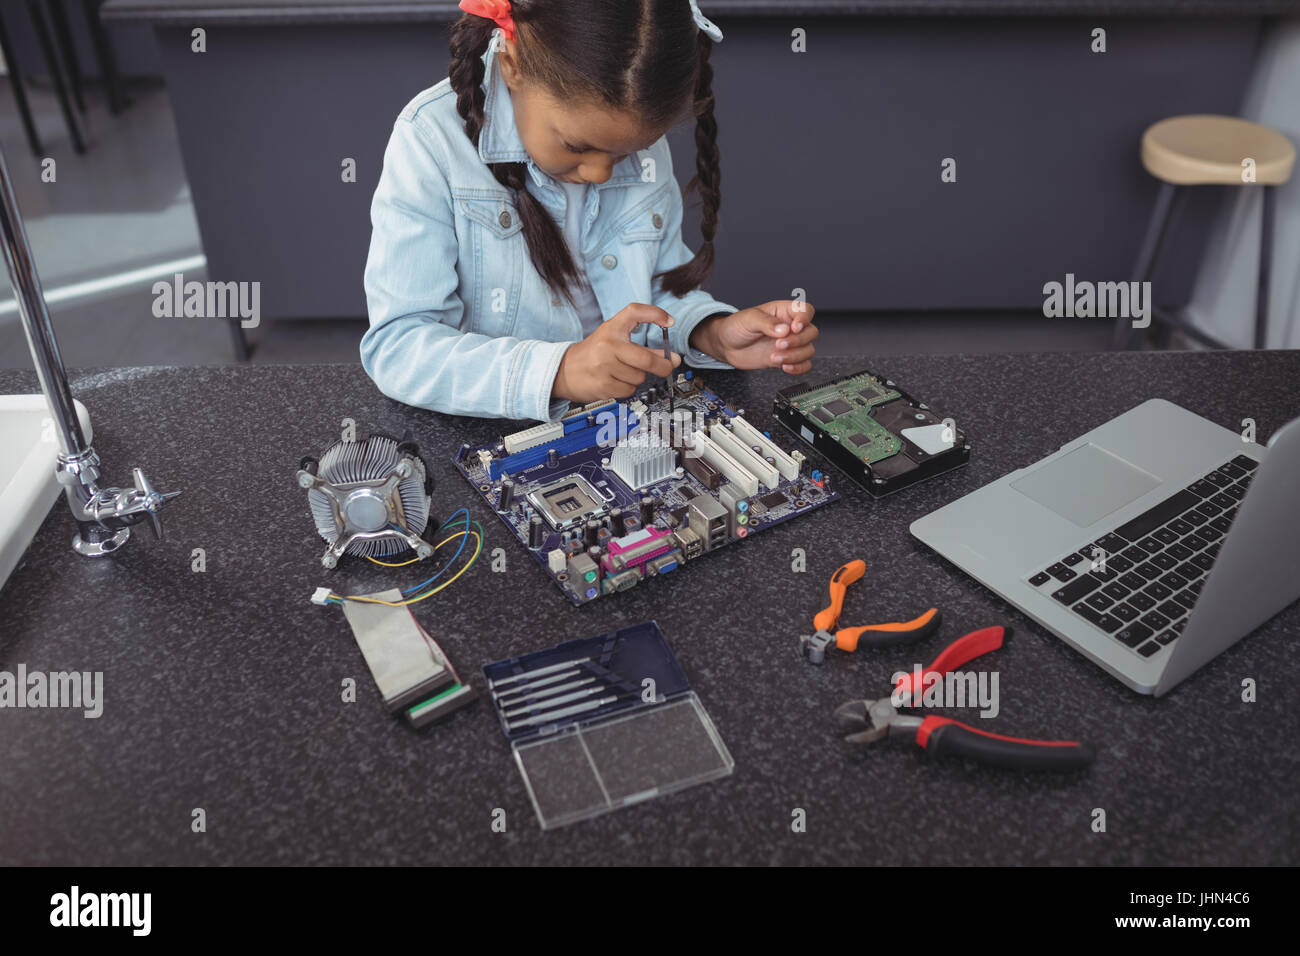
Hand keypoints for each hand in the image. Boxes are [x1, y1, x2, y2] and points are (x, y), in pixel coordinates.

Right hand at [553, 302, 681, 402]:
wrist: (564, 371)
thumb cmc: (593, 353)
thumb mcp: (613, 340)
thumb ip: (641, 345)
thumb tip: (669, 357)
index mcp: (610, 329)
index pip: (634, 312)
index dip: (655, 314)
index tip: (670, 321)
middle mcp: (607, 345)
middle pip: (646, 358)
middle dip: (663, 365)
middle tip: (669, 365)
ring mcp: (604, 366)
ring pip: (639, 377)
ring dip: (639, 377)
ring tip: (623, 372)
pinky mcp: (603, 385)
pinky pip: (630, 390)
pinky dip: (628, 388)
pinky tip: (616, 381)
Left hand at [689, 300, 817, 372]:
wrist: (726, 346)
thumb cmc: (736, 327)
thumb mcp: (749, 319)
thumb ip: (767, 323)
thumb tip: (783, 329)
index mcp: (783, 312)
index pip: (805, 310)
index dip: (804, 319)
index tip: (794, 328)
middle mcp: (789, 327)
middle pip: (811, 332)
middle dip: (797, 341)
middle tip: (779, 345)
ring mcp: (789, 344)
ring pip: (808, 350)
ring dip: (795, 356)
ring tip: (775, 357)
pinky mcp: (785, 358)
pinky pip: (803, 364)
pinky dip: (798, 368)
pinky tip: (785, 367)